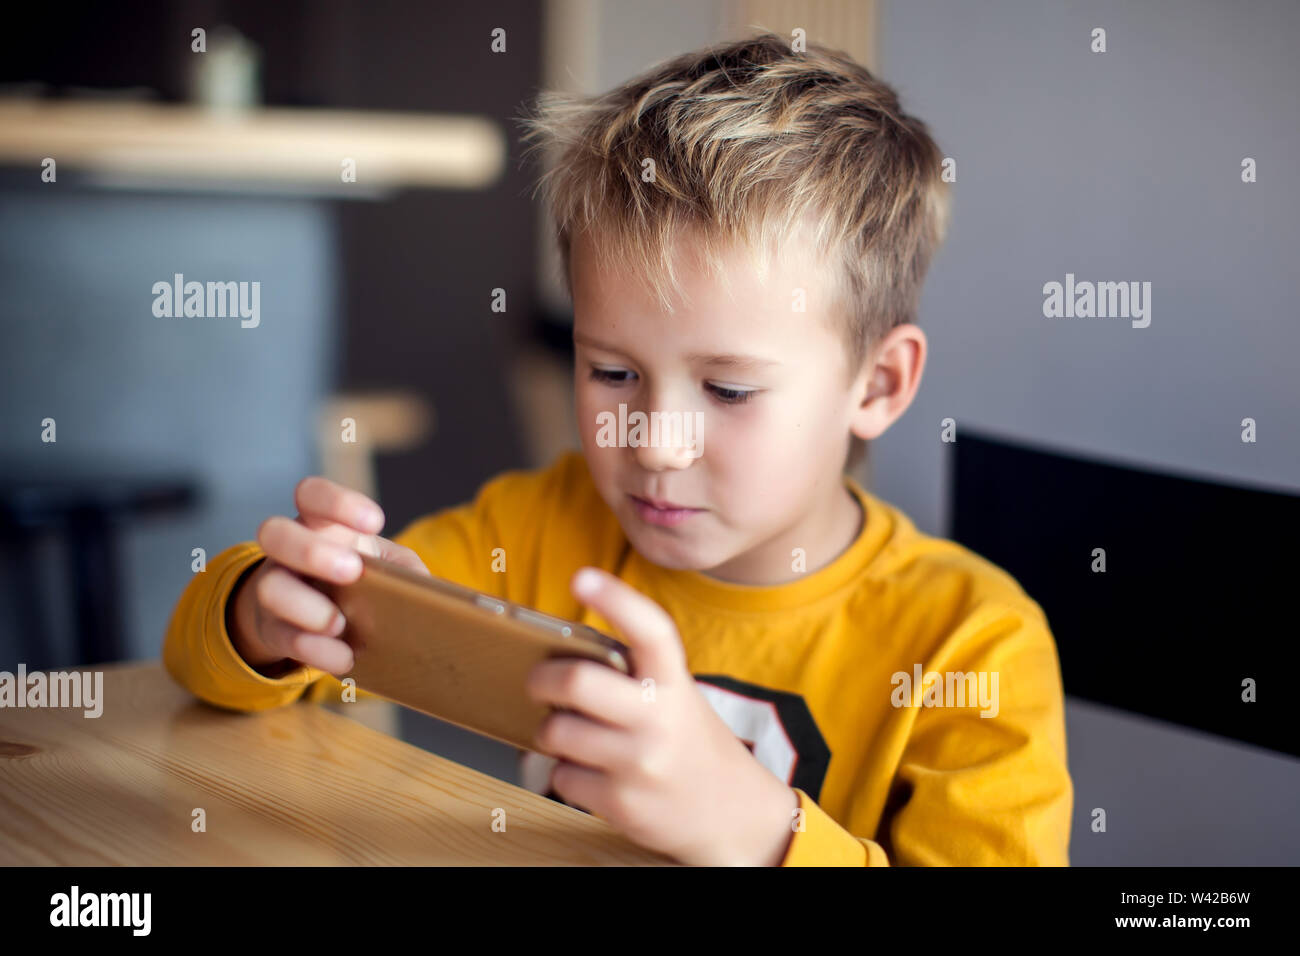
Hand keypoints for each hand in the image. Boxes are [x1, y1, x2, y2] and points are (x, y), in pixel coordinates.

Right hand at [231, 476, 428, 675]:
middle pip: (273, 532)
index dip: (337, 502)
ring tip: (340, 623)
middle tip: (351, 571)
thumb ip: (407, 572)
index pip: (312, 494)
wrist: (314, 621)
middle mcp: (288, 552)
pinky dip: (317, 650)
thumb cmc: (360, 583)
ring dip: (307, 607)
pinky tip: (344, 657)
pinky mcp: (274, 631)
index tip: (375, 522)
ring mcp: (274, 590)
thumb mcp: (387, 568)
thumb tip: (436, 595)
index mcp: (321, 526)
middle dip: (311, 551)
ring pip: (268, 588)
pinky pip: (284, 638)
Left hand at [525, 567, 799, 865]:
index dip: (615, 599)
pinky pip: (561, 777)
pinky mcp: (621, 803)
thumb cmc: (690, 744)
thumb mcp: (678, 698)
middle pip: (577, 682)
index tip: (582, 577)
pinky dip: (566, 774)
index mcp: (675, 682)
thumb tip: (561, 655)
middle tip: (537, 681)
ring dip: (551, 732)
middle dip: (541, 679)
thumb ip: (634, 675)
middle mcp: (659, 719)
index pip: (650, 630)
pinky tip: (591, 773)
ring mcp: (640, 763)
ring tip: (570, 734)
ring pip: (556, 732)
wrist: (734, 816)